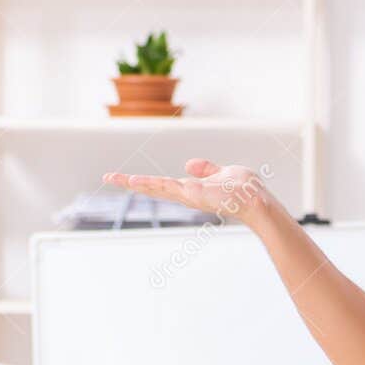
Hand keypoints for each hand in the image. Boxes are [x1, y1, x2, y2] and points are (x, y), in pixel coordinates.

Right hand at [101, 158, 277, 227]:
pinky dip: (150, 184)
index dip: (145, 182)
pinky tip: (134, 181)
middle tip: (108, 177)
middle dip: (130, 183)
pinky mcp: (192, 194)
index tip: (126, 178)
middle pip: (153, 188)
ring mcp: (188, 196)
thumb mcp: (221, 172)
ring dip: (135, 183)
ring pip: (156, 187)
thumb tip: (188, 164)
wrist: (256, 200)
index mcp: (191, 190)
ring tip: (113, 177)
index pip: (163, 184)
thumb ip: (205, 169)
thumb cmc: (244, 189)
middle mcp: (186, 195)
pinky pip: (168, 186)